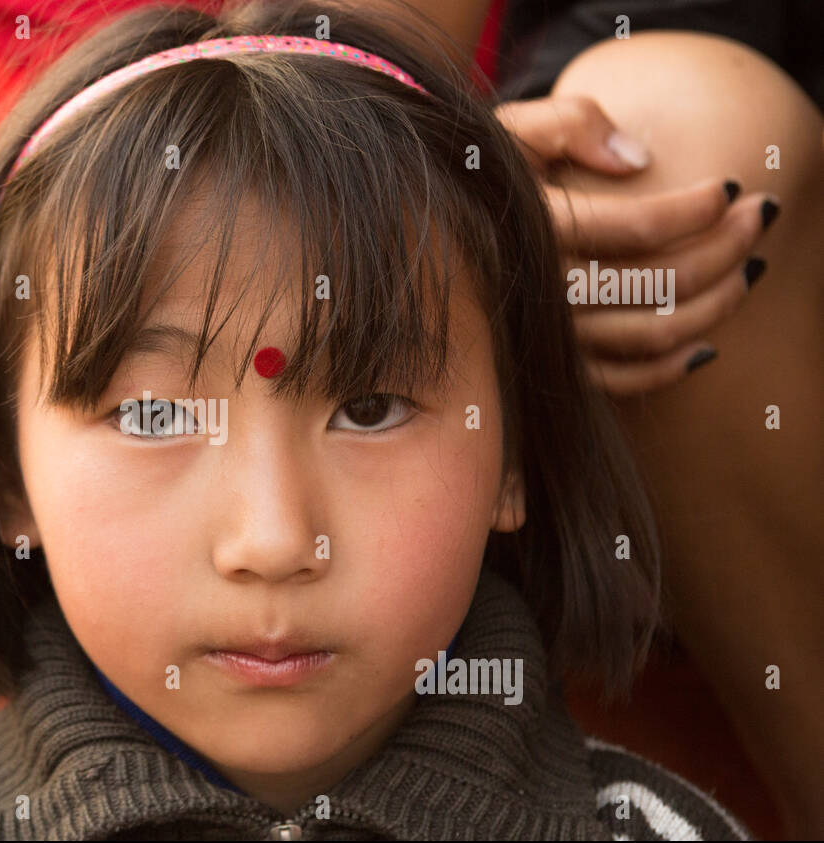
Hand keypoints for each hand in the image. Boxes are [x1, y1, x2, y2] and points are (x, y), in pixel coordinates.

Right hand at [495, 95, 778, 395]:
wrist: (416, 237)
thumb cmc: (471, 178)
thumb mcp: (507, 130)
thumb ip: (568, 123)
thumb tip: (637, 160)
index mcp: (531, 229)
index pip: (635, 228)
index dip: (694, 208)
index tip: (730, 187)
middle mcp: (538, 290)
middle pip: (656, 284)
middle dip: (725, 249)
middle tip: (760, 216)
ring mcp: (543, 335)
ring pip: (649, 335)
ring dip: (714, 306)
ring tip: (749, 270)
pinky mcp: (546, 366)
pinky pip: (617, 383)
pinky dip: (668, 370)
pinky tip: (705, 344)